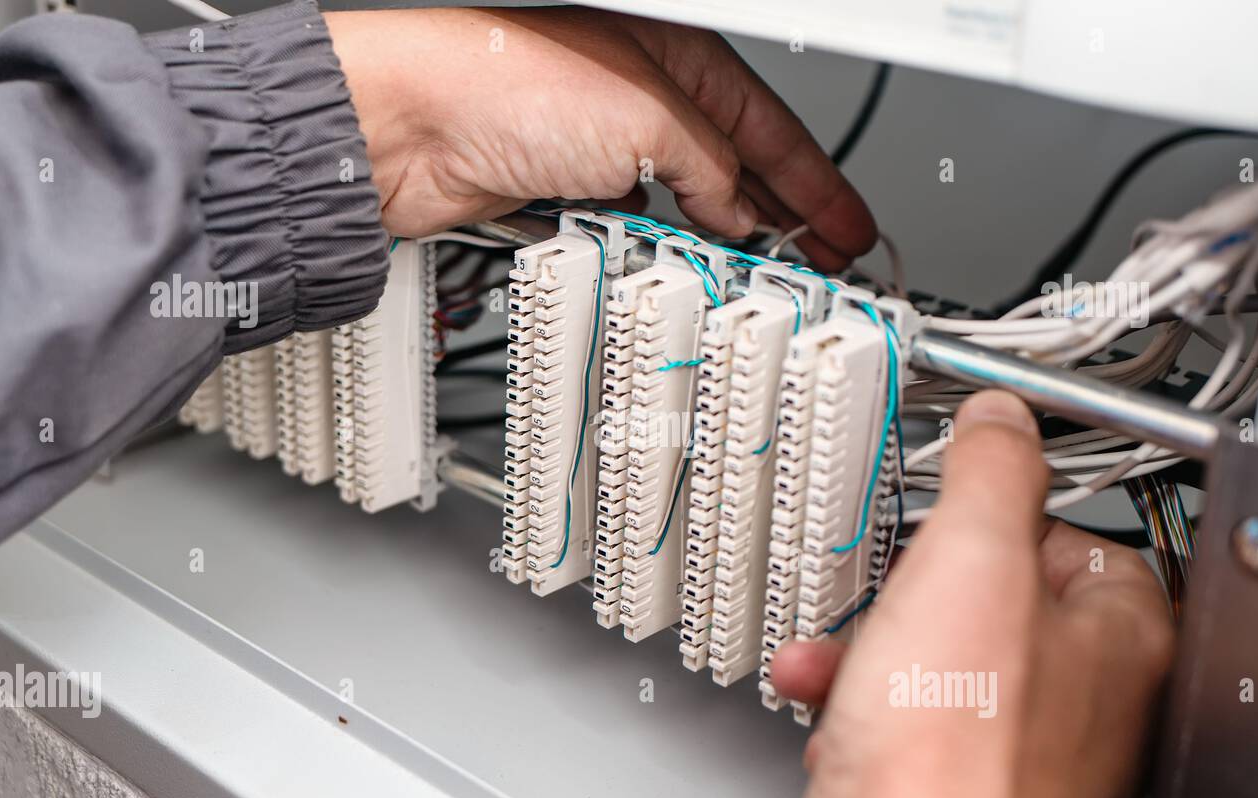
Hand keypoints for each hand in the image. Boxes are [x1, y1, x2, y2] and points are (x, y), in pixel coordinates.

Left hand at [324, 6, 875, 269]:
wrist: (407, 126)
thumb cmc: (507, 81)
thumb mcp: (648, 119)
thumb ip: (710, 165)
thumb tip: (738, 206)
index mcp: (676, 62)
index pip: (769, 128)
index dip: (816, 182)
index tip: (849, 225)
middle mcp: (642, 102)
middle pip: (735, 168)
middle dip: (785, 215)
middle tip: (828, 260)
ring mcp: (602, 149)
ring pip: (685, 204)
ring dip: (724, 241)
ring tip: (768, 275)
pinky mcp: (565, 193)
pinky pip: (635, 229)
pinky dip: (663, 251)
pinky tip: (686, 267)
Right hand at [771, 391, 1174, 797]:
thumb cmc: (952, 745)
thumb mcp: (971, 560)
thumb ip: (991, 472)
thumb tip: (1001, 420)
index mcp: (1123, 642)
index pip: (1080, 539)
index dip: (1007, 516)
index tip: (961, 507)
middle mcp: (1087, 707)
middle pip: (995, 603)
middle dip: (912, 592)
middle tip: (889, 591)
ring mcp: (1023, 757)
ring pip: (939, 664)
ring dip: (870, 650)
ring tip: (838, 656)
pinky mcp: (959, 792)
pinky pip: (910, 723)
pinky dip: (861, 706)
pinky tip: (830, 708)